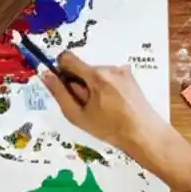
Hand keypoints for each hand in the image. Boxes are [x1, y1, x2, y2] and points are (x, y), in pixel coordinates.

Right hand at [40, 51, 163, 149]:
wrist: (144, 134)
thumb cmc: (110, 128)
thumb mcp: (78, 115)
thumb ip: (60, 93)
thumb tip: (46, 75)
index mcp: (96, 75)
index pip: (67, 58)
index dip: (61, 71)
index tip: (66, 87)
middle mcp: (110, 67)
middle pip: (82, 68)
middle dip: (80, 83)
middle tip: (87, 106)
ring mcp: (122, 70)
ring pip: (95, 73)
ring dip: (93, 86)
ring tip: (102, 108)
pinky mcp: (130, 75)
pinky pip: (108, 76)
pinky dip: (105, 87)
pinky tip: (113, 104)